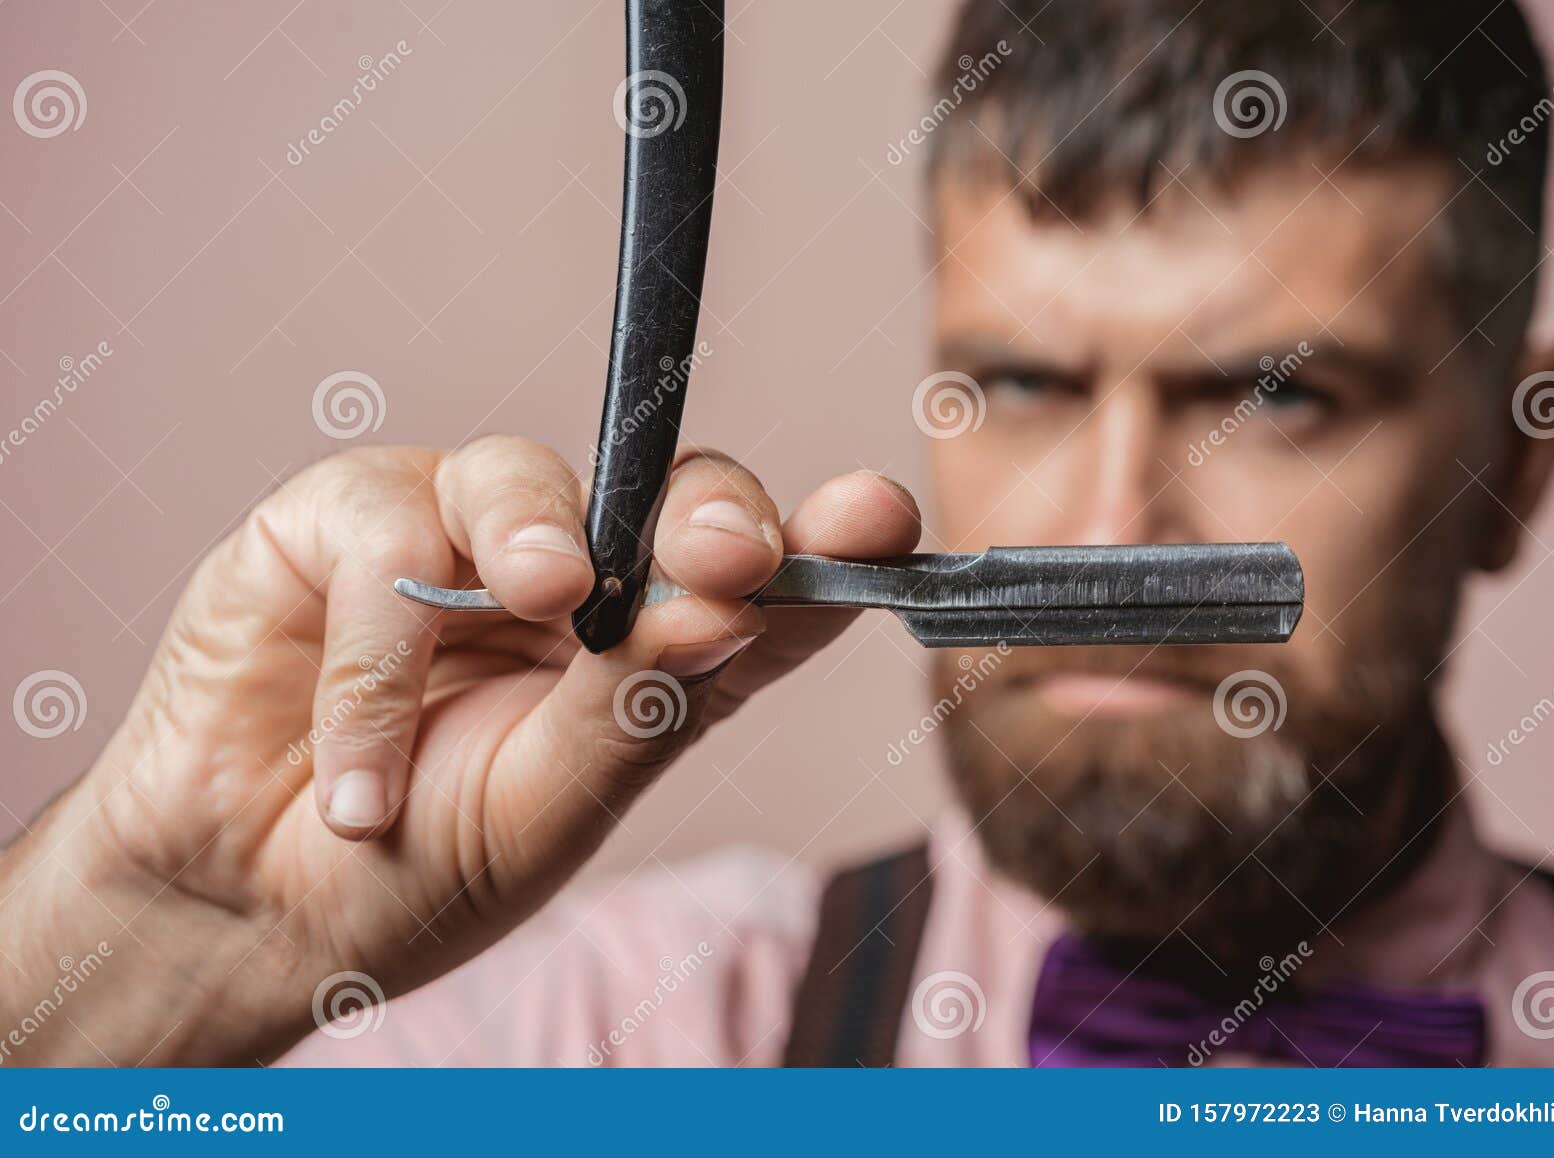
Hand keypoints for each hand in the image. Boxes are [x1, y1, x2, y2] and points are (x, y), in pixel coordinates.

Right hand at [0, 438, 918, 1064]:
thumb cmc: (417, 867)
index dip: (822, 545)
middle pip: (662, 493)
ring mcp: (456, 541)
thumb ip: (635, 705)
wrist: (246, 910)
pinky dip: (378, 657)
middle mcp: (570, 581)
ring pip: (524, 475)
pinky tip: (361, 777)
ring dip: (542, 538)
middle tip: (723, 557)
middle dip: (703, 511)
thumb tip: (730, 609)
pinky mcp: (337, 527)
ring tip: (543, 606)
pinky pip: (383, 534)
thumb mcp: (547, 810)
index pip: (755, 581)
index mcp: (648, 652)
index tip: (877, 521)